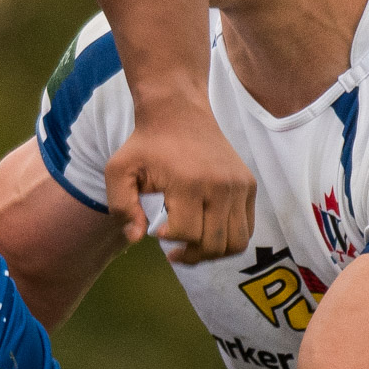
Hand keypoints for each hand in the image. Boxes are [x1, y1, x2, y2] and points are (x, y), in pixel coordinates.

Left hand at [105, 103, 254, 263]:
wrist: (179, 112)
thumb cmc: (146, 145)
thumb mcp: (119, 170)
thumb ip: (121, 206)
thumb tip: (136, 237)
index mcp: (189, 182)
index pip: (187, 233)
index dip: (170, 241)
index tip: (157, 232)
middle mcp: (221, 186)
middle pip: (214, 244)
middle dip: (191, 255)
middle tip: (174, 251)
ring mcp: (239, 186)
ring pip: (236, 243)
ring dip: (213, 253)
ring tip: (193, 247)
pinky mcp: (249, 185)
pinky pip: (247, 228)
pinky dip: (229, 240)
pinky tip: (208, 233)